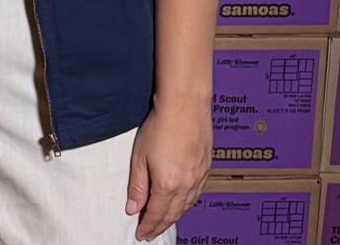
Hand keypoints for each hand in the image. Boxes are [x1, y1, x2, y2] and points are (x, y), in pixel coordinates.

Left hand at [125, 97, 210, 240]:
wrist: (185, 107)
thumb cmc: (160, 126)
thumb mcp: (139, 157)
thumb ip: (137, 185)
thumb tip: (133, 207)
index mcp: (168, 184)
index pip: (157, 214)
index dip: (148, 226)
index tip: (141, 234)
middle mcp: (187, 185)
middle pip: (173, 214)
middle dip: (161, 225)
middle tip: (150, 232)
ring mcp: (199, 177)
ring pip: (187, 206)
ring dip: (174, 216)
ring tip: (163, 221)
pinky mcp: (205, 168)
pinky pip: (196, 194)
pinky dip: (186, 204)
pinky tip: (181, 203)